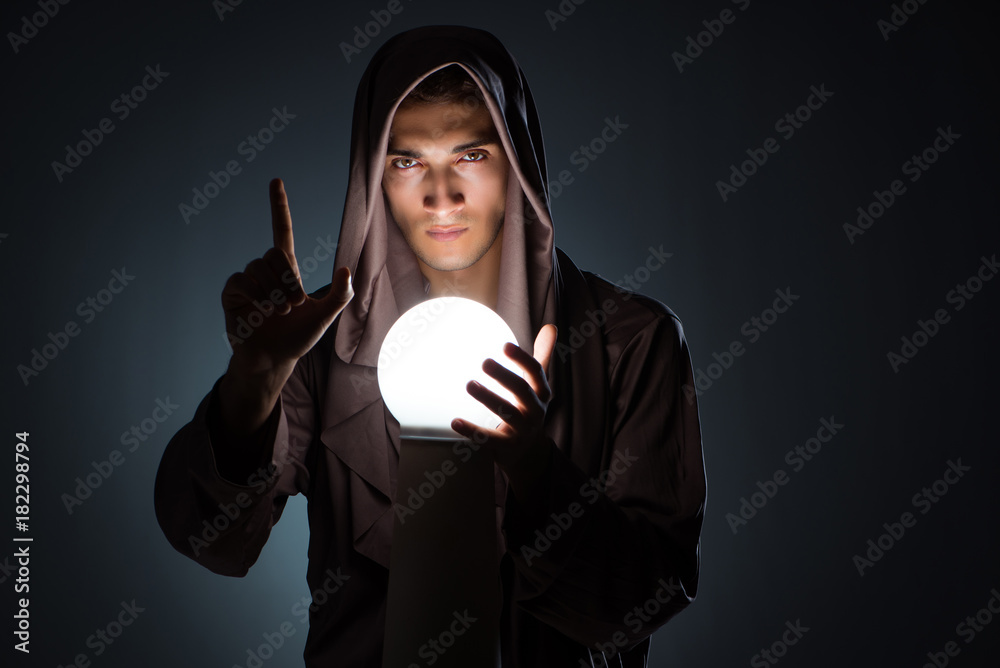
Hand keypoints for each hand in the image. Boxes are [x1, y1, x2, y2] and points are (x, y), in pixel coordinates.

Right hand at [221, 178, 352, 375]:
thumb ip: (340, 295)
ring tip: (278, 312)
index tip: (276, 182)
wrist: (273, 359)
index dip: (278, 207)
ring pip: (258, 267)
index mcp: (286, 270)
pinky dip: (253, 295)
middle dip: (287, 280)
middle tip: (292, 305)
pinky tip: (259, 310)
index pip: (282, 231)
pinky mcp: (231, 293)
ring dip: (273, 292)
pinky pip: (240, 281)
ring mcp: (246, 281)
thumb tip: (348, 270)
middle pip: (274, 255)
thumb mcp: (324, 316)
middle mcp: (264, 270)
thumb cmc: (297, 337)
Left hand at [451, 324, 557, 475]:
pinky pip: (488, 439)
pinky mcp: (506, 447)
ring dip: (488, 398)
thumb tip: (551, 326)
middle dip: (504, 376)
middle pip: (521, 391)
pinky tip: (455, 421)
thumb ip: (542, 356)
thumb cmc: (528, 408)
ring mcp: (522, 430)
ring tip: (469, 384)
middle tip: (484, 362)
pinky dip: (472, 431)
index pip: (535, 372)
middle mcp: (535, 410)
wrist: (528, 452)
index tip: (505, 346)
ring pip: (506, 414)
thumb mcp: (537, 385)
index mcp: (541, 392)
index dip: (521, 359)